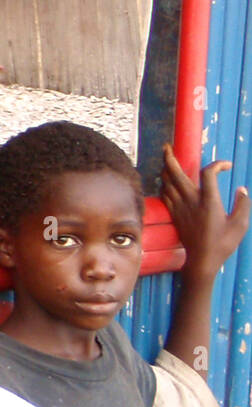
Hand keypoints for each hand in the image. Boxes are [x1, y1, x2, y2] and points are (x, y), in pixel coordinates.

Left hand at [161, 143, 250, 282]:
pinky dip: (164, 184)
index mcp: (209, 202)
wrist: (201, 260)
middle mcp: (191, 202)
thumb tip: (242, 188)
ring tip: (167, 160)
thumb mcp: (240, 225)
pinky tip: (166, 181)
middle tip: (167, 146)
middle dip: (169, 158)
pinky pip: (164, 194)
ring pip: (167, 183)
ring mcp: (180, 208)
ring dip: (166, 170)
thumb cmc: (223, 244)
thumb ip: (243, 204)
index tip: (227, 165)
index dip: (217, 164)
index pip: (208, 173)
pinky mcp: (174, 214)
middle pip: (175, 174)